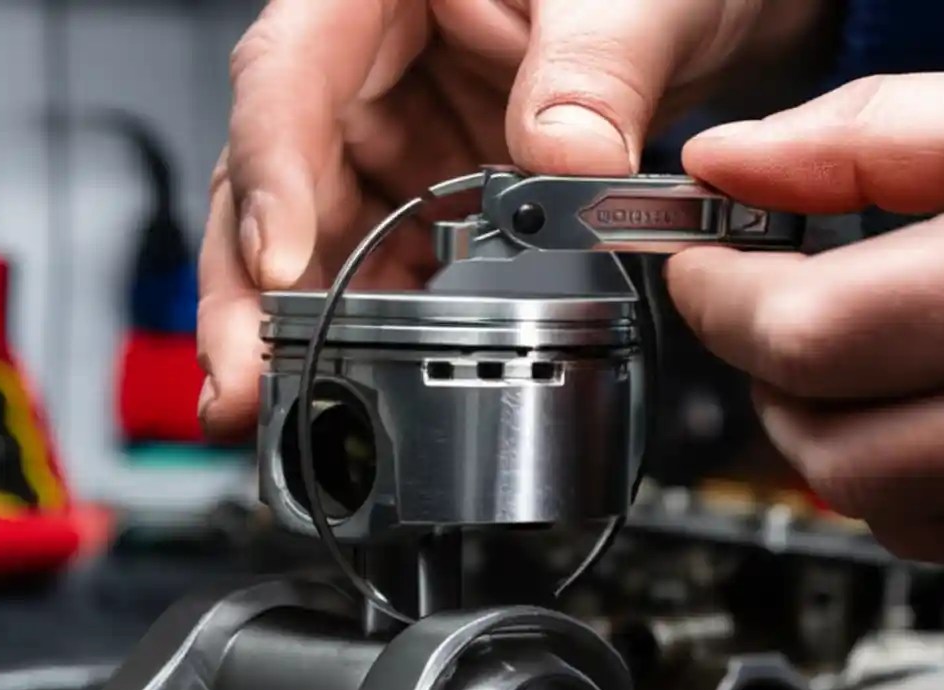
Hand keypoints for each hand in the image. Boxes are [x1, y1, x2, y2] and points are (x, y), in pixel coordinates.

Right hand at [198, 0, 829, 438]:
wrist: (699, 10)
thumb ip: (597, 67)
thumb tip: (566, 157)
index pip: (289, 70)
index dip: (272, 170)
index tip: (279, 261)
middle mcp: (370, 61)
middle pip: (276, 169)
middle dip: (254, 283)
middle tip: (244, 376)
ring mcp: (398, 132)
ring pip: (317, 229)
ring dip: (301, 319)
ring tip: (295, 397)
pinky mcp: (433, 190)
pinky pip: (386, 257)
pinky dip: (374, 317)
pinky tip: (366, 369)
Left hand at [669, 54, 943, 618]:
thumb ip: (866, 139)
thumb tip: (731, 162)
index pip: (802, 334)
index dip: (721, 300)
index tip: (706, 272)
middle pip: (826, 448)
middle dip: (772, 382)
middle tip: (782, 321)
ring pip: (891, 516)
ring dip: (844, 446)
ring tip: (878, 371)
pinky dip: (935, 505)